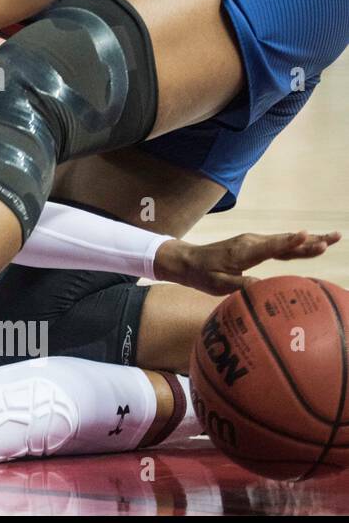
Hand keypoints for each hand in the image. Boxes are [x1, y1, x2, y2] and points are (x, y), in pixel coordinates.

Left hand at [153, 230, 340, 295]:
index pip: (271, 247)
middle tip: (336, 237)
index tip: (307, 236)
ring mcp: (254, 242)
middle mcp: (252, 242)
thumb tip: (262, 287)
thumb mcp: (217, 284)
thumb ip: (239, 285)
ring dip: (310, 240)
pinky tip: (312, 244)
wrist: (189, 260)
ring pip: (286, 242)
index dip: (290, 242)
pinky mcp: (255, 244)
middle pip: (286, 241)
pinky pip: (280, 244)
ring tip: (333, 238)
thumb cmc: (203, 274)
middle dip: (312, 240)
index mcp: (243, 252)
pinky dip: (298, 244)